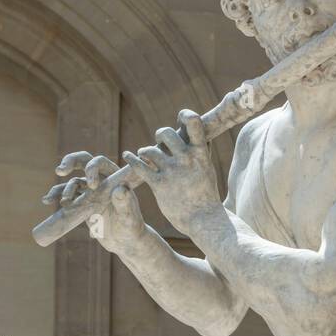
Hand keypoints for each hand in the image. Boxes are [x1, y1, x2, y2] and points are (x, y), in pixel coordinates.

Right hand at [43, 152, 146, 255]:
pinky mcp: (81, 202)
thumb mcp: (129, 218)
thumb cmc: (132, 228)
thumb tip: (120, 189)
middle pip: (82, 162)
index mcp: (114, 178)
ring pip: (72, 181)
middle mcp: (101, 180)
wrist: (124, 243)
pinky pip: (65, 194)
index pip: (100, 162)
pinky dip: (56, 196)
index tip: (92, 186)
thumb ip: (126, 204)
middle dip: (70, 162)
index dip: (92, 169)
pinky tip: (47, 201)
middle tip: (60, 171)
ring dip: (62, 188)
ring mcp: (90, 191)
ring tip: (63, 202)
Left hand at [122, 110, 220, 236]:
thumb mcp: (208, 169)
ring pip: (150, 150)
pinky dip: (132, 159)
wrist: (204, 220)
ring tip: (144, 155)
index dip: (185, 115)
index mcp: (200, 154)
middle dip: (160, 135)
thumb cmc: (207, 195)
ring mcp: (171, 172)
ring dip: (144, 152)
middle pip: (166, 133)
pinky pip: (140, 167)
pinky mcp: (159, 185)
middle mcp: (185, 159)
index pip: (193, 123)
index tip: (181, 118)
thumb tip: (199, 133)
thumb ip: (201, 151)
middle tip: (159, 142)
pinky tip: (127, 156)